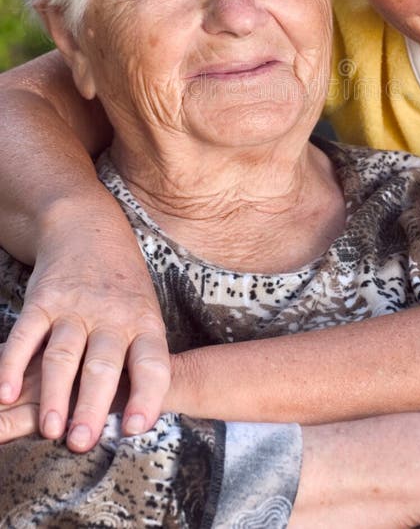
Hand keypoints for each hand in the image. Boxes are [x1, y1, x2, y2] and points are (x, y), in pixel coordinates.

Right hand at [0, 203, 169, 452]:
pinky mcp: (43, 300)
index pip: (151, 363)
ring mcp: (75, 307)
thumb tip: (137, 416)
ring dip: (54, 394)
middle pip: (102, 365)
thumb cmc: (123, 287)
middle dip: (92, 406)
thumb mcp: (145, 314)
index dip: (146, 396)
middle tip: (82, 443)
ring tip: (50, 430)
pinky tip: (5, 393)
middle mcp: (111, 316)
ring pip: (64, 355)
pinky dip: (13, 365)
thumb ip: (139, 358)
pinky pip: (26, 335)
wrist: (90, 230)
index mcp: (144, 323)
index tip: (135, 429)